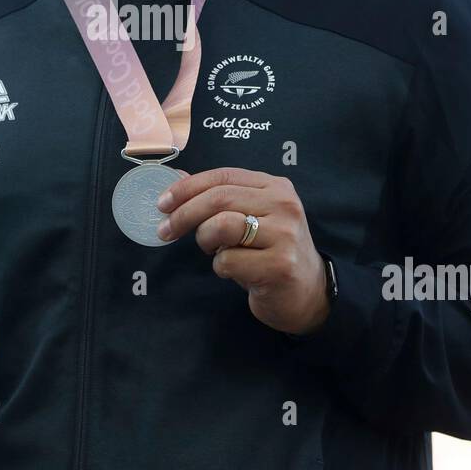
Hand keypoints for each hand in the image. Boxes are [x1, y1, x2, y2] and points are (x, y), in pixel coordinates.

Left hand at [156, 168, 330, 335]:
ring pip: (221, 226)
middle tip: (165, 230)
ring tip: (215, 251)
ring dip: (205, 241)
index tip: (162, 203)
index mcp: (275, 187)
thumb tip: (177, 177)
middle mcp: (284, 205)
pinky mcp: (280, 266)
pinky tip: (236, 271)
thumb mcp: (249, 218)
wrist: (307, 293)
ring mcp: (285, 235)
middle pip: (219, 198)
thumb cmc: (270, 252)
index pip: (223, 176)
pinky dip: (221, 267)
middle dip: (184, 214)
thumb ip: (219, 197)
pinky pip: (229, 261)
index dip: (187, 187)